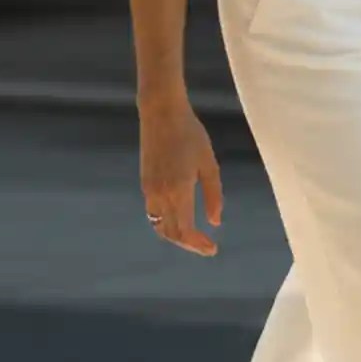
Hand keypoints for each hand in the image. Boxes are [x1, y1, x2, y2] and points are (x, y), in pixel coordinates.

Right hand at [139, 97, 223, 255]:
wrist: (161, 113)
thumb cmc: (190, 134)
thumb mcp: (209, 164)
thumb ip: (214, 195)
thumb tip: (215, 222)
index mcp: (179, 191)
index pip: (186, 230)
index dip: (198, 244)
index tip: (212, 249)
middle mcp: (160, 195)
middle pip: (171, 233)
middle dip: (189, 244)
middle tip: (207, 246)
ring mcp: (149, 190)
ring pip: (159, 226)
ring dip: (176, 236)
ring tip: (194, 237)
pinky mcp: (144, 183)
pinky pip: (153, 213)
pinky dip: (166, 223)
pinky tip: (181, 219)